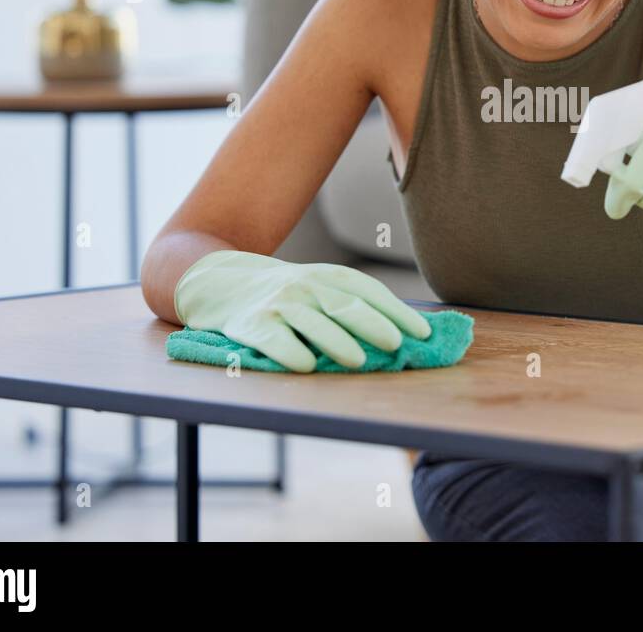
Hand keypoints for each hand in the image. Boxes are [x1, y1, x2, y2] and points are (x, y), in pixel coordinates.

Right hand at [174, 250, 431, 370]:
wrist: (220, 282)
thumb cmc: (286, 295)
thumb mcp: (319, 289)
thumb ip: (352, 307)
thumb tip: (402, 338)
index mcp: (329, 277)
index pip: (369, 292)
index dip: (397, 311)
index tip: (422, 332)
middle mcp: (306, 285)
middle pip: (345, 305)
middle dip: (374, 324)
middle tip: (397, 344)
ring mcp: (279, 303)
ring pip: (312, 322)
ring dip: (336, 341)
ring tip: (358, 359)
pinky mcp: (252, 324)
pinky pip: (274, 340)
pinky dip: (289, 352)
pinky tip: (305, 366)